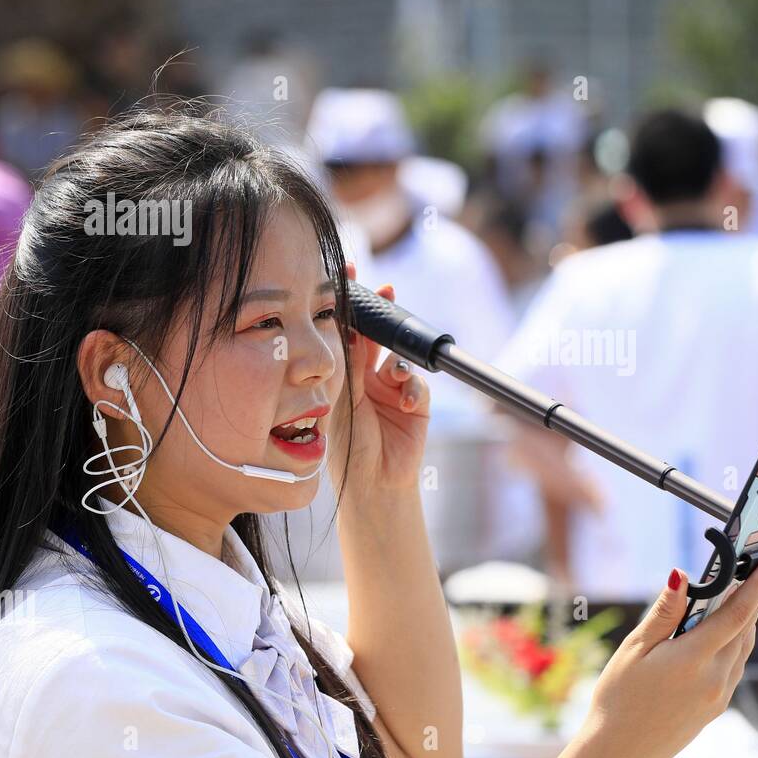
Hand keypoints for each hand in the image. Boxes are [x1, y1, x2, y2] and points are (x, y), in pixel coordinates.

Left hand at [328, 268, 430, 498]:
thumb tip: (347, 328)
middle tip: (387, 290)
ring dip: (398, 362)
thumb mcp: (340, 401)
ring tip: (392, 374)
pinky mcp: (416, 404)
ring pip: (400, 359)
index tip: (349, 272)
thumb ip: (347, 366)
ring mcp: (394, 389)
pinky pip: (417, 385)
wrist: (371, 485)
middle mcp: (369, 378)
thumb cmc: (346, 448)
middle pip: (377, 337)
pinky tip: (404, 404)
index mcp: (345, 376)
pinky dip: (412, 390)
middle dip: (382, 315)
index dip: (349, 305)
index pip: (347, 333)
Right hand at [583, 560, 757, 757]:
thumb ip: (665, 612)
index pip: (736, 615)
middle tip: (754, 577)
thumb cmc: (619, 698)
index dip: (754, 588)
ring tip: (740, 601)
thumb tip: (681, 576)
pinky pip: (735, 669)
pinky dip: (736, 646)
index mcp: (694, 659)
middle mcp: (714, 679)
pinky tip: (723, 638)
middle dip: (752, 601)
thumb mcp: (635, 648)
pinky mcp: (716, 709)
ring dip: (745, 624)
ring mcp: (718, 696)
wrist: (618, 751)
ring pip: (743, 651)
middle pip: (745, 631)